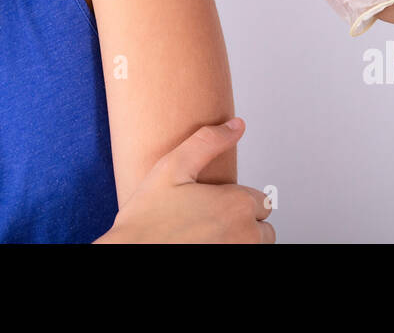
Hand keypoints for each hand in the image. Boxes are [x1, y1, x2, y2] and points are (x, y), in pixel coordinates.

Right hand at [98, 119, 274, 242]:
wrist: (130, 252)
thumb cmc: (147, 218)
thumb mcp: (172, 167)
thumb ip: (208, 142)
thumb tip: (236, 126)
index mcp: (238, 205)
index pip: (262, 200)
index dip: (236, 199)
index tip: (213, 202)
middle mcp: (246, 235)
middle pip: (262, 227)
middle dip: (243, 221)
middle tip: (208, 220)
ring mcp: (238, 254)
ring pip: (254, 245)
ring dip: (239, 239)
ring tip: (207, 234)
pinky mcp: (230, 266)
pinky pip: (241, 255)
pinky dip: (228, 248)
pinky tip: (205, 243)